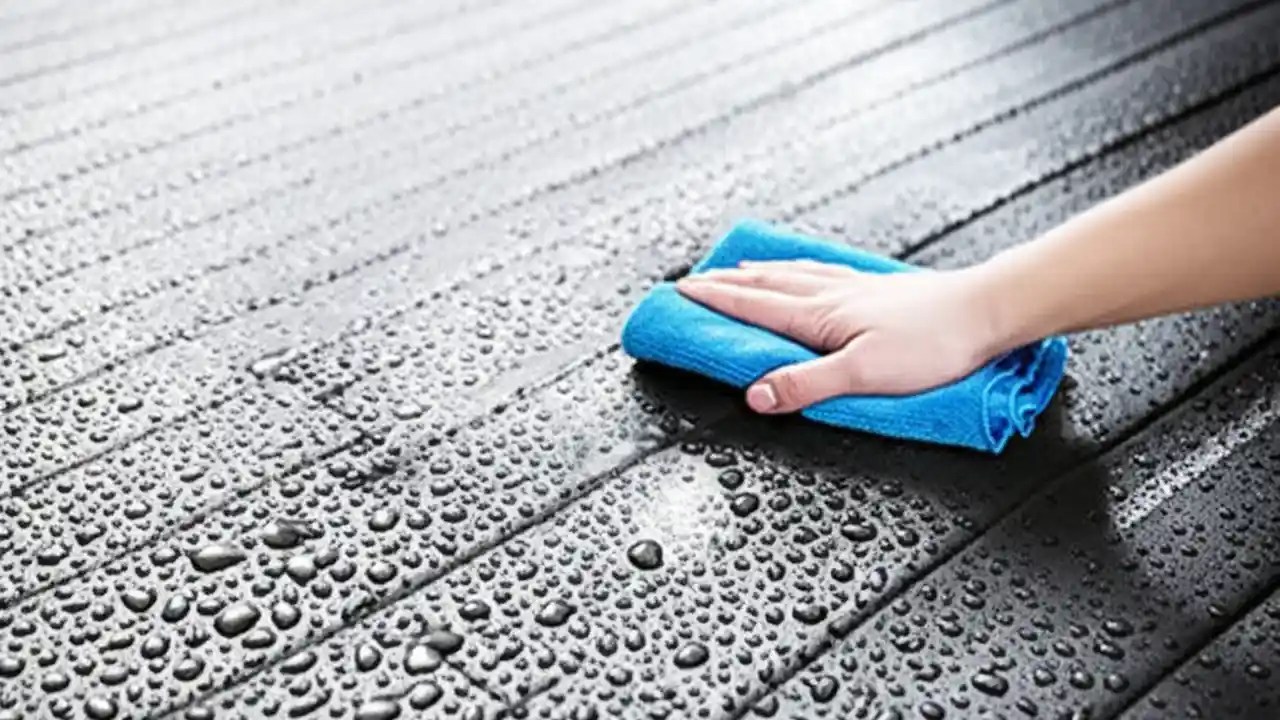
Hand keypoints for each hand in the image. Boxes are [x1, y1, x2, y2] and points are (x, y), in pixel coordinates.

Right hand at [675, 260, 1002, 412]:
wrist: (986, 312)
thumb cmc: (933, 344)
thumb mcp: (862, 375)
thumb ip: (806, 385)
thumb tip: (756, 395)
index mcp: (821, 316)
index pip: (753, 307)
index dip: (714, 301)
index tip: (682, 294)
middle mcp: (832, 295)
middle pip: (765, 286)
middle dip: (725, 284)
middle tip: (693, 280)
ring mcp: (855, 289)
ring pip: (792, 275)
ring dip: (758, 274)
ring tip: (738, 269)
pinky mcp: (877, 289)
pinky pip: (822, 272)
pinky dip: (798, 268)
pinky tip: (806, 271)